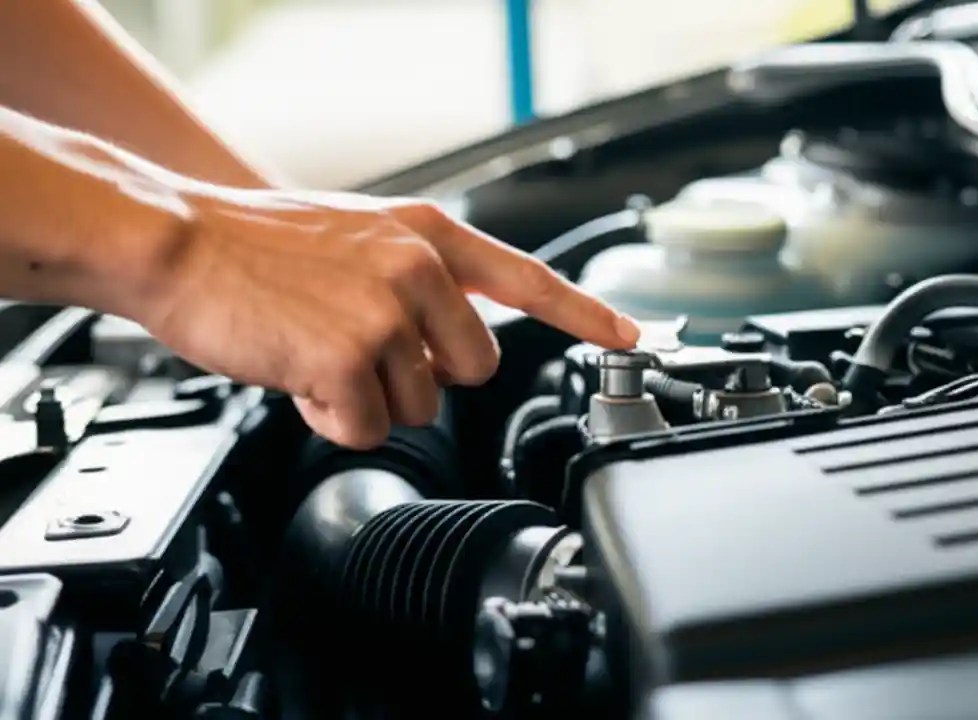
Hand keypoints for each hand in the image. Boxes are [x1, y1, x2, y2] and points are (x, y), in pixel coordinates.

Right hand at [129, 187, 639, 448]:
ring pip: (416, 407)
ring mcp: (386, 313)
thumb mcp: (361, 231)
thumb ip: (422, 274)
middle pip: (471, 371)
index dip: (585, 314)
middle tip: (359, 350)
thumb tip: (462, 330)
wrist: (177, 240)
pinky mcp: (347, 358)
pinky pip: (365, 429)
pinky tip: (298, 376)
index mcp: (428, 234)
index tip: (630, 335)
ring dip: (366, 398)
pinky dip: (329, 419)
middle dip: (420, 378)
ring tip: (315, 350)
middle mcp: (419, 268)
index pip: (528, 278)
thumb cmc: (260, 245)